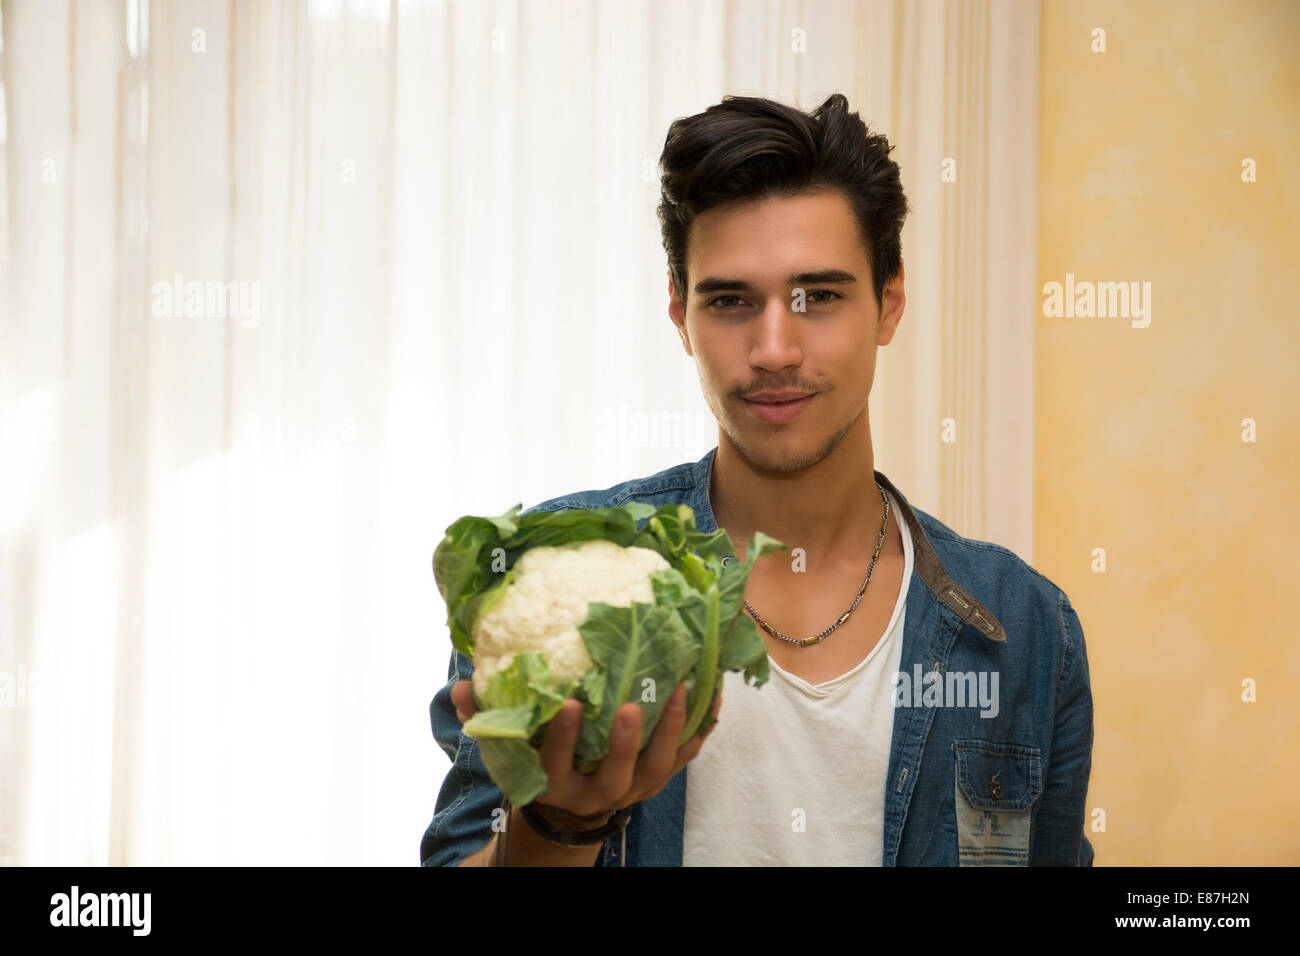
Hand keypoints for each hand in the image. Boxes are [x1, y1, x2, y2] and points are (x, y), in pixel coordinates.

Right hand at [450, 680, 720, 820]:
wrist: (570, 807)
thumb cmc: (537, 762)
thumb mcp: (507, 749)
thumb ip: (484, 717)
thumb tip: (459, 685)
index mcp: (554, 784)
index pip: (556, 764)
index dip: (563, 738)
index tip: (569, 704)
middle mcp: (595, 793)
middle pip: (615, 774)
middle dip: (624, 743)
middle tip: (630, 704)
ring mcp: (631, 790)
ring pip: (658, 768)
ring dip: (671, 730)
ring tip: (682, 689)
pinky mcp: (657, 780)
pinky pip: (685, 758)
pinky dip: (699, 728)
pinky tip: (712, 696)